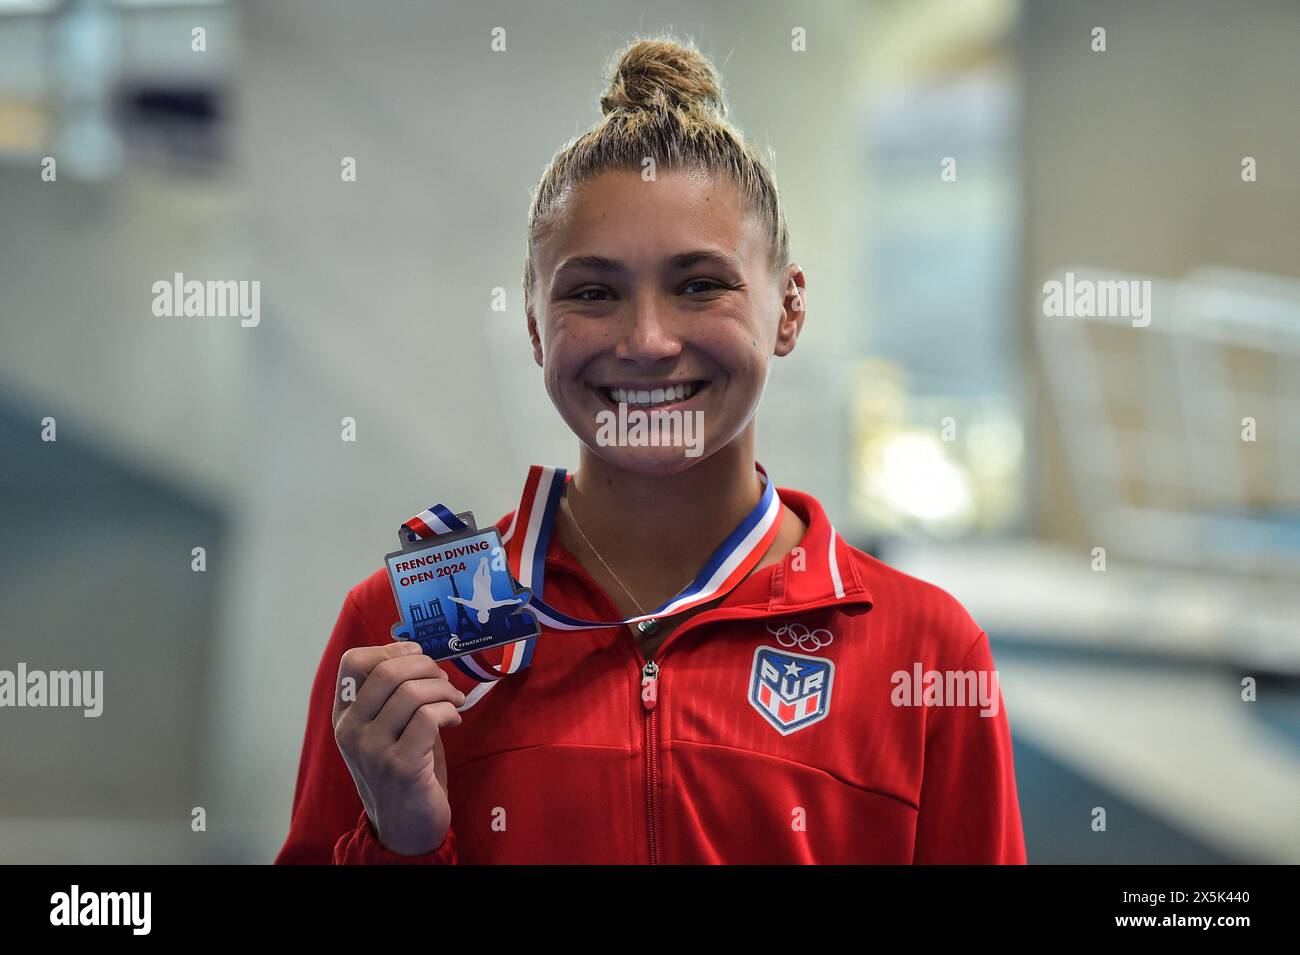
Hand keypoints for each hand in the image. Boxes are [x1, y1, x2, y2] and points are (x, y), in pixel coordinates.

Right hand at [332, 642, 465, 854]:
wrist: (405, 825)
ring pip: (411, 692)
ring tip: (454, 700)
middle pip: (386, 671)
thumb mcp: (386, 727)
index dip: (391, 649)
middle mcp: (351, 730)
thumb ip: (392, 694)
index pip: (353, 662)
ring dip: (444, 689)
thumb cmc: (403, 768)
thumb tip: (419, 654)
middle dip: (426, 666)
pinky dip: (449, 710)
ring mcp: (372, 749)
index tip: (418, 655)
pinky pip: (429, 716)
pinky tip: (453, 721)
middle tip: (443, 680)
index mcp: (344, 715)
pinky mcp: (400, 766)